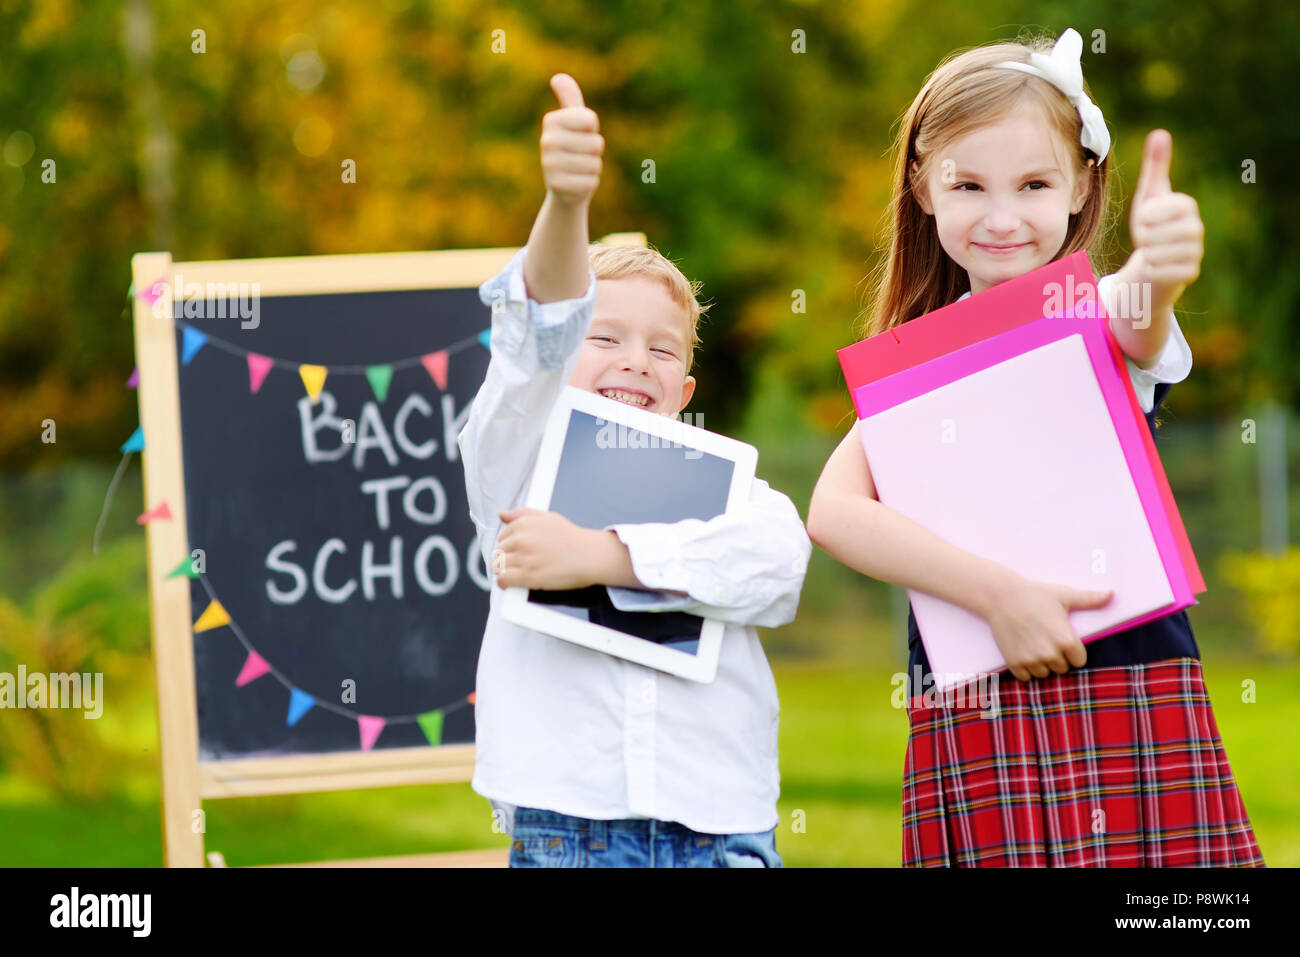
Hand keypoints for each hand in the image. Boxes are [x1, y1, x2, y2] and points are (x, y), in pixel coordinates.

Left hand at [494, 508, 601, 589]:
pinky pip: (503, 579)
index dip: (510, 545)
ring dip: (505, 570)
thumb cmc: (572, 537)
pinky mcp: (528, 575)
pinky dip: (504, 582)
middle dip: (507, 558)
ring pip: (498, 565)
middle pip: (499, 551)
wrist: (590, 555)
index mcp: (524, 523)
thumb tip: (502, 515)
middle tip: (521, 564)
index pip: (502, 536)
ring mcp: (524, 557)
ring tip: (517, 573)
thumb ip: (523, 514)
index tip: (519, 552)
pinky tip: (511, 583)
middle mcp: (522, 539)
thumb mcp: (548, 517)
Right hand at [540, 73, 603, 206]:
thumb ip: (570, 99)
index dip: (592, 129)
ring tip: (578, 169)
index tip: (581, 134)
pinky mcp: (556, 186)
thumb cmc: (573, 148)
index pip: (590, 120)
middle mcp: (546, 141)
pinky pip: (591, 182)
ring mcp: (549, 165)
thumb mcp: (572, 122)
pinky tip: (577, 183)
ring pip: (595, 164)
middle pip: (596, 143)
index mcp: (551, 121)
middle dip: (595, 152)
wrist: (563, 187)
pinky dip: (589, 184)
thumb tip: (558, 77)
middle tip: (581, 155)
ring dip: (592, 169)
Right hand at [984, 575, 1112, 680]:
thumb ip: (1090, 599)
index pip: (1079, 661)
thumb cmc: (1035, 595)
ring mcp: (1031, 660)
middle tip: (1046, 640)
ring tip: (1033, 645)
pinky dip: (1025, 669)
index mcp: (1066, 640)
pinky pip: (1026, 677)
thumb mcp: (1064, 596)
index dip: (1072, 651)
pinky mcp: (1014, 663)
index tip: (1062, 640)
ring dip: (1041, 664)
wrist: (1001, 596)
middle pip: (1062, 668)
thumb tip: (1112, 593)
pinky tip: (1023, 652)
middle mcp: (1050, 653)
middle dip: (1057, 658)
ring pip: (1044, 674)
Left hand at [1128, 130, 1203, 316]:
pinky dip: (1150, 269)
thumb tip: (1160, 133)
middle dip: (1141, 237)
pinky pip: (1159, 271)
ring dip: (1145, 253)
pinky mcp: (1190, 273)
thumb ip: (1155, 167)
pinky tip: (1156, 265)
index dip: (1142, 217)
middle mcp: (1196, 228)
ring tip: (1151, 250)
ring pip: (1154, 254)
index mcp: (1187, 205)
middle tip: (1147, 237)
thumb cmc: (1151, 223)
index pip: (1152, 211)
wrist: (1155, 259)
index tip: (1145, 218)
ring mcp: (1196, 252)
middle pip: (1151, 234)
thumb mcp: (1149, 195)